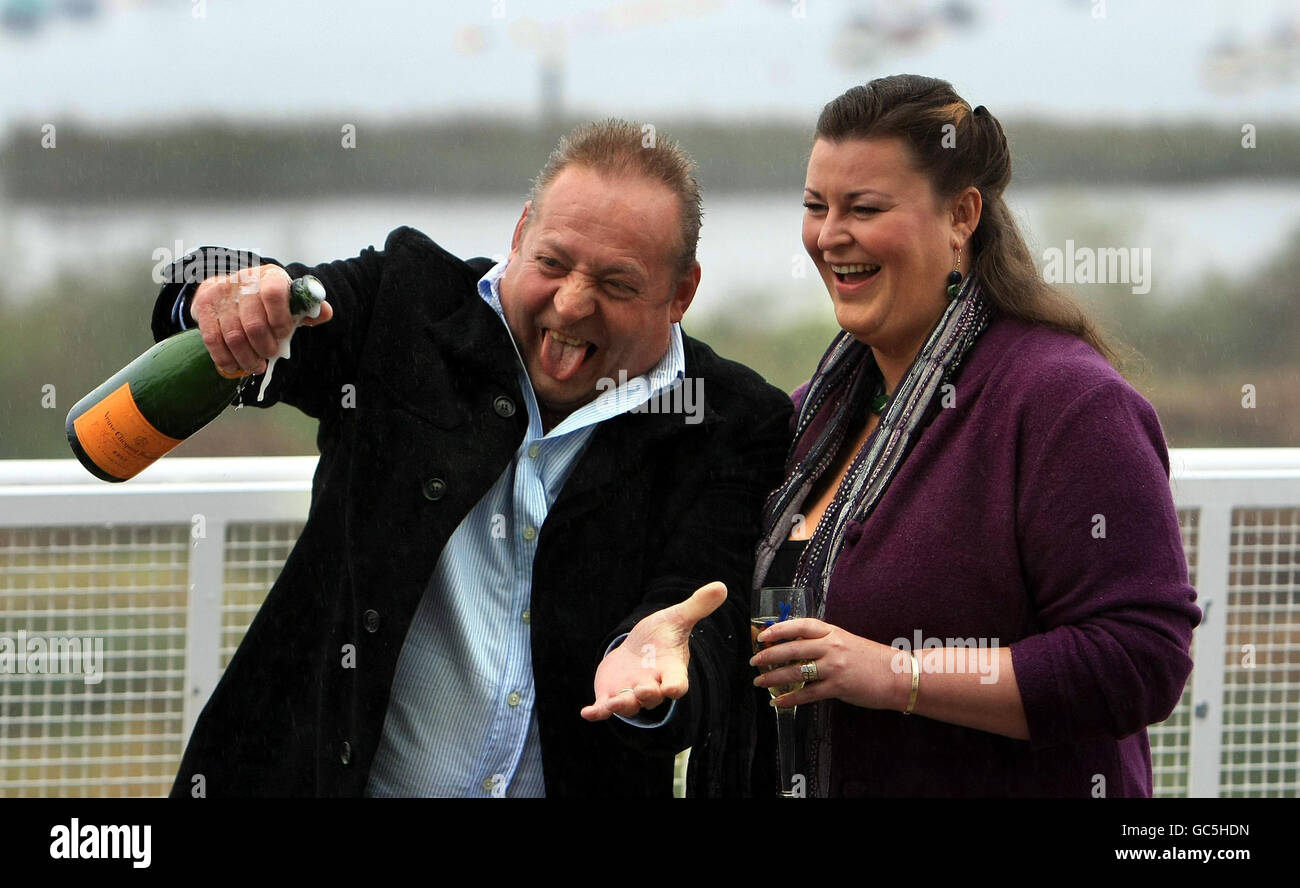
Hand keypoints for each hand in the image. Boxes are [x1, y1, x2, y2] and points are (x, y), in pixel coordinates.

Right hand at [192, 264, 333, 376]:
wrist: (231, 289)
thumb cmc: (268, 300)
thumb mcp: (289, 300)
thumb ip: (307, 309)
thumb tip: (326, 313)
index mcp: (270, 276)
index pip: (274, 293)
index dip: (280, 319)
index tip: (283, 334)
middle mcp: (244, 280)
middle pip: (254, 323)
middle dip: (264, 346)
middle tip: (269, 354)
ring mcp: (221, 292)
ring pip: (233, 336)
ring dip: (247, 358)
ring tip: (256, 366)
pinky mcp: (203, 306)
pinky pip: (212, 339)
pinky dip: (225, 358)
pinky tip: (234, 366)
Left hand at [580, 581, 726, 721]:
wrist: (637, 650)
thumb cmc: (660, 637)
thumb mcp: (676, 619)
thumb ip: (697, 606)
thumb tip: (721, 586)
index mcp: (670, 671)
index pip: (677, 683)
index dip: (676, 687)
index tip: (674, 688)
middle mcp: (653, 686)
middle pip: (653, 697)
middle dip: (648, 695)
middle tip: (644, 690)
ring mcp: (631, 694)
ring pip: (629, 706)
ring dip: (622, 706)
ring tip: (613, 704)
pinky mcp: (611, 696)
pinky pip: (604, 708)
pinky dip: (597, 712)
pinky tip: (588, 713)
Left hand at [750, 617, 907, 710]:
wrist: (898, 675)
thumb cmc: (870, 659)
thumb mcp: (845, 641)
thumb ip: (822, 642)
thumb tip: (794, 646)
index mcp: (832, 632)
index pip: (800, 625)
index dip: (779, 629)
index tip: (762, 635)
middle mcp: (832, 646)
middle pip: (792, 648)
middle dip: (769, 655)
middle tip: (754, 661)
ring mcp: (835, 666)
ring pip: (796, 671)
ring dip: (773, 677)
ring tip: (759, 681)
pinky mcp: (838, 686)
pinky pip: (808, 693)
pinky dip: (790, 698)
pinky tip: (778, 701)